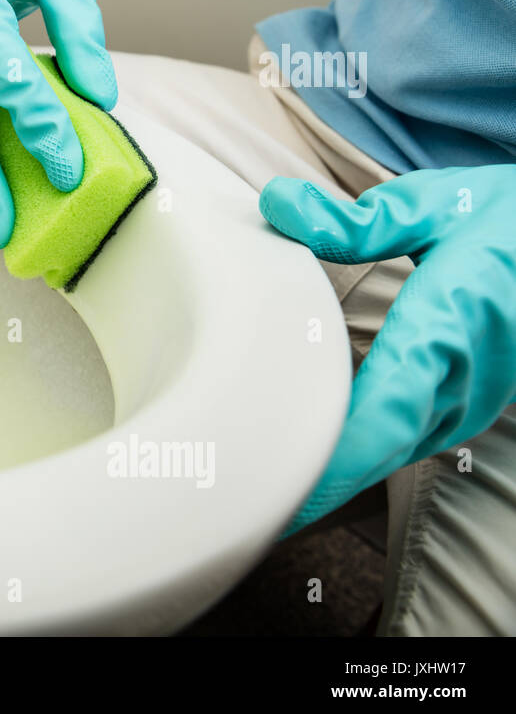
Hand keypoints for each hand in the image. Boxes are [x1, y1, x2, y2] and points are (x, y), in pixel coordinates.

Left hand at [259, 166, 515, 532]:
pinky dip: (348, 457)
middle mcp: (460, 381)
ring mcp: (465, 403)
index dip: (330, 463)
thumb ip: (358, 220)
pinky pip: (397, 443)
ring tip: (244, 493)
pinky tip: (295, 460)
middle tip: (226, 509)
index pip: (382, 414)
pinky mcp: (460, 408)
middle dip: (306, 484)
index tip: (275, 494)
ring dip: (323, 476)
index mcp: (448, 329)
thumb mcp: (437, 205)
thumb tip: (276, 205)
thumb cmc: (503, 222)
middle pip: (374, 451)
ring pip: (385, 454)